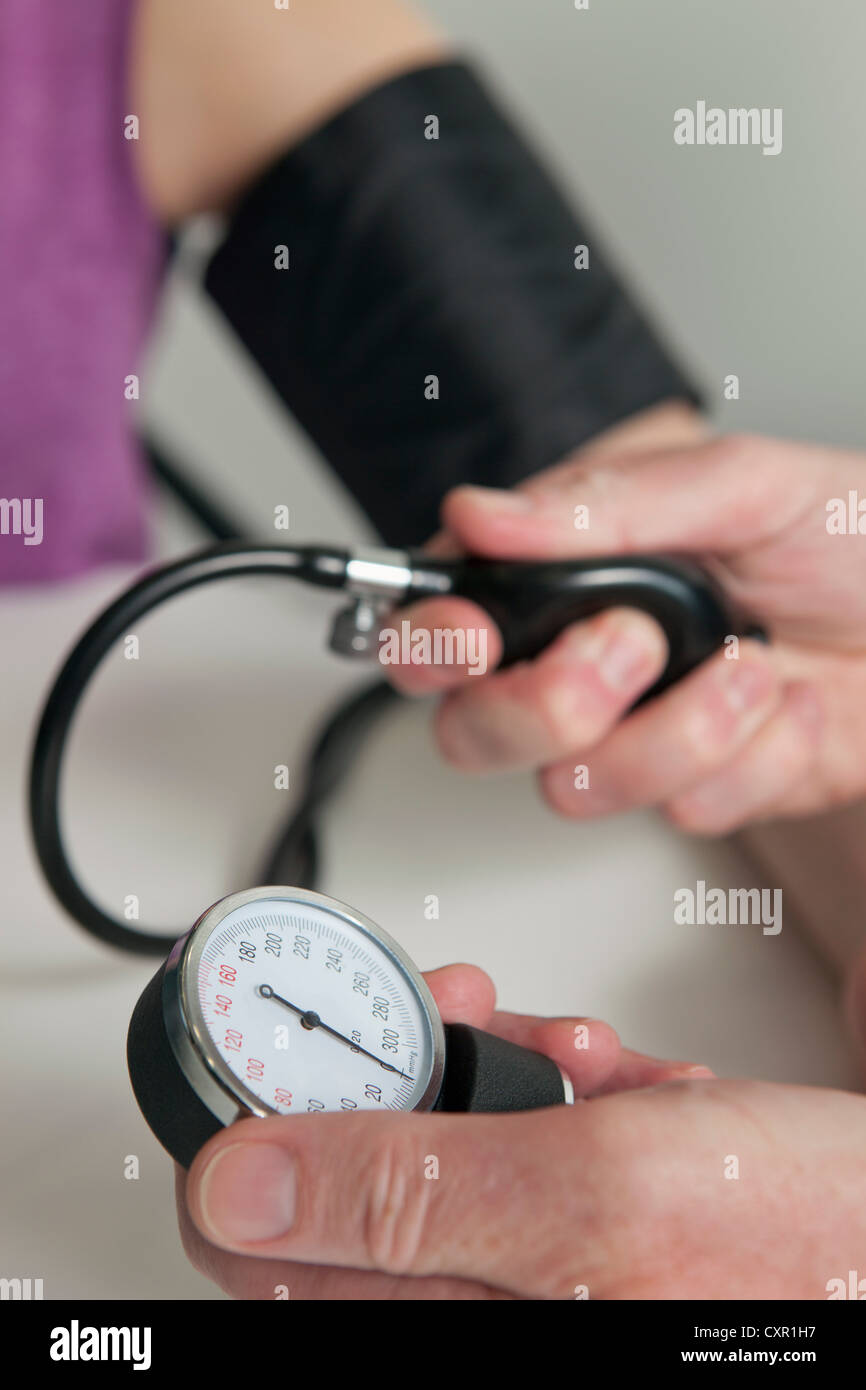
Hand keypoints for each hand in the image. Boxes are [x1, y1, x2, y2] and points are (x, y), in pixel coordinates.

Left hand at [176, 962, 709, 1298]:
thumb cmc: (800, 1243)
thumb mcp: (590, 1194)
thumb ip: (410, 1191)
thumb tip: (242, 1181)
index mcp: (444, 1321)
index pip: (257, 1236)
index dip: (249, 1121)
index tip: (282, 1030)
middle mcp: (474, 1304)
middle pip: (357, 1164)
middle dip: (412, 1068)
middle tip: (459, 1022)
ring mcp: (528, 1261)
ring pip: (447, 1129)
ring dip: (503, 1064)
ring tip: (580, 1058)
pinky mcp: (575, 1217)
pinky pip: (524, 1129)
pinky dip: (564, 1081)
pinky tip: (622, 1081)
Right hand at [387, 434, 865, 832]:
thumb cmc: (850, 539)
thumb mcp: (740, 486)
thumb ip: (607, 504)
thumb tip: (481, 512)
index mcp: (561, 577)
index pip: (436, 626)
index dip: (429, 645)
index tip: (470, 638)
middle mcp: (579, 663)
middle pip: (473, 733)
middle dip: (549, 704)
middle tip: (632, 647)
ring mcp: (633, 734)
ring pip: (575, 790)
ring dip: (680, 729)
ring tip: (749, 662)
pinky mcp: (698, 787)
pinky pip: (684, 810)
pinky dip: (756, 756)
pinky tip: (789, 705)